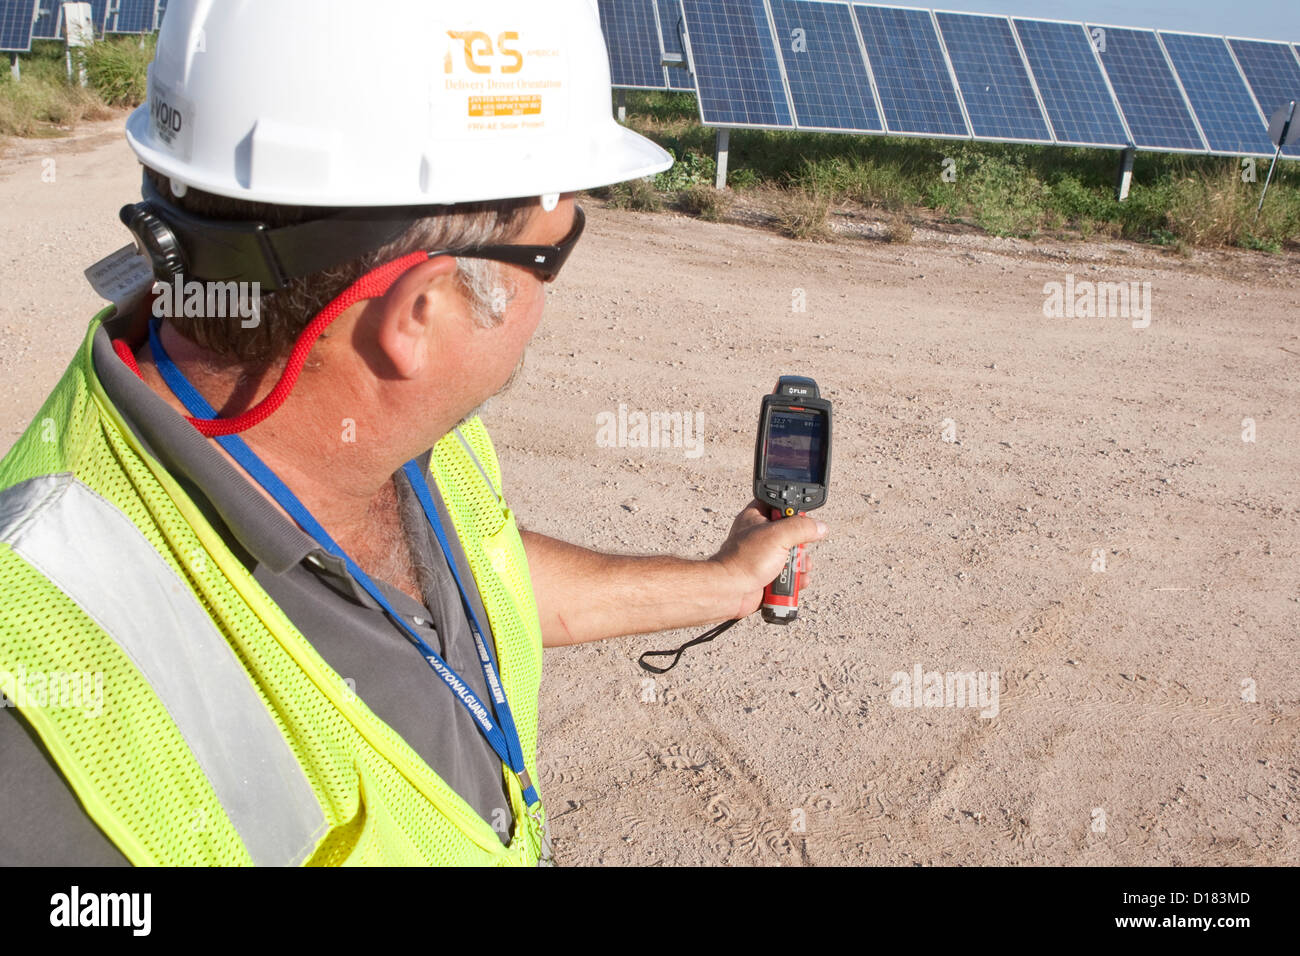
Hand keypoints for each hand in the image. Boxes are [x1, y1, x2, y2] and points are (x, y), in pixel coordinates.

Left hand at [709, 500, 827, 618]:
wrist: (730, 592)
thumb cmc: (744, 560)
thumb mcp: (778, 535)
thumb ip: (802, 527)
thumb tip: (820, 526)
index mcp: (757, 517)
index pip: (779, 505)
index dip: (792, 510)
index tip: (801, 519)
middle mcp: (762, 536)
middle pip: (793, 534)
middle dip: (801, 545)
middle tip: (796, 549)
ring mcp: (766, 557)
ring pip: (794, 557)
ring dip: (801, 565)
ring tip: (797, 569)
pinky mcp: (770, 576)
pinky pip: (791, 576)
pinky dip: (796, 580)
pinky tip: (796, 582)